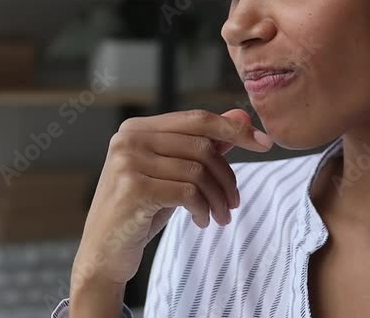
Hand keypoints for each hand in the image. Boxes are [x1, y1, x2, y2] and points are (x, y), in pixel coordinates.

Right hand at [70, 108, 273, 291]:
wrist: (104, 252)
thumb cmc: (140, 211)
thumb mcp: (172, 174)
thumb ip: (201, 144)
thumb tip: (240, 116)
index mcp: (137, 128)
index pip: (197, 119)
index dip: (234, 129)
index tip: (265, 143)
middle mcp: (129, 139)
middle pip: (202, 146)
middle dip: (227, 177)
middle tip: (234, 204)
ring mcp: (128, 162)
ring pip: (198, 171)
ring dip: (218, 199)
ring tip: (220, 217)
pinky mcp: (133, 189)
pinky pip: (188, 192)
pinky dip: (203, 209)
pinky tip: (202, 222)